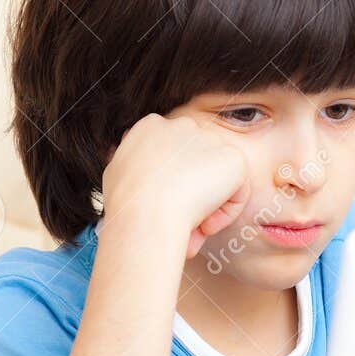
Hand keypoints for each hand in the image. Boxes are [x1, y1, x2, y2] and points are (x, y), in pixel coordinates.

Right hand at [102, 112, 247, 256]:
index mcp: (151, 127)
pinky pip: (238, 191)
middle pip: (197, 166)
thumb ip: (133, 168)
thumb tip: (144, 179)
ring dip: (209, 207)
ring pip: (218, 179)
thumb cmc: (125, 204)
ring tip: (192, 230)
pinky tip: (206, 225)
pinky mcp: (234, 158)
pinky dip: (226, 214)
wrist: (145, 211)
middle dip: (193, 196)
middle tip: (182, 224)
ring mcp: (210, 139)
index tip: (163, 208)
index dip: (171, 187)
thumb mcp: (116, 175)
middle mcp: (183, 126)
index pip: (173, 156)